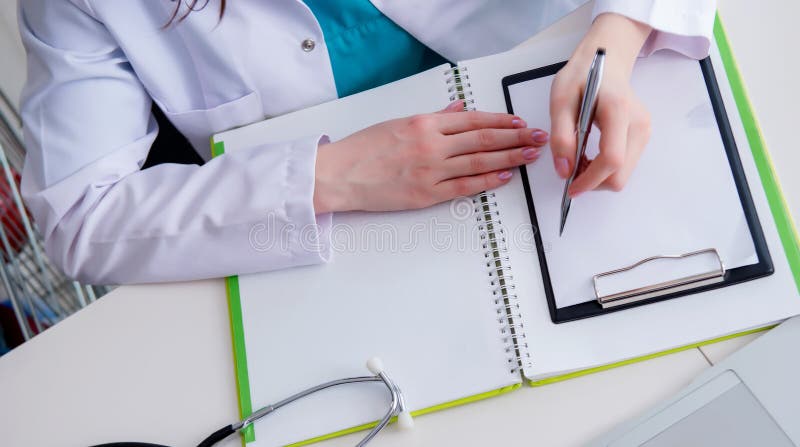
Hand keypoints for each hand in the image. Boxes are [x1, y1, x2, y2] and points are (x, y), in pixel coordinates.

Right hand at [313, 101, 548, 212]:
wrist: (340, 175)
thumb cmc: (364, 149)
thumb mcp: (399, 123)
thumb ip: (432, 118)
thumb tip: (457, 109)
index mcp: (424, 123)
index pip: (473, 120)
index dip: (500, 121)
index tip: (519, 122)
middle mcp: (431, 145)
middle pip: (483, 140)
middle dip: (515, 138)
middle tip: (536, 137)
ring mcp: (430, 171)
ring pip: (479, 162)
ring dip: (509, 159)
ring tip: (529, 156)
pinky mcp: (426, 194)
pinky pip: (464, 187)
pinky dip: (486, 181)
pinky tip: (503, 177)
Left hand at [550, 13, 652, 196]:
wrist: (606, 60)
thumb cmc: (582, 76)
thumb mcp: (561, 100)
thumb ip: (561, 136)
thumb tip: (564, 170)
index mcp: (619, 110)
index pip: (612, 159)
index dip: (590, 180)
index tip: (570, 187)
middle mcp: (639, 124)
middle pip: (620, 175)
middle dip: (593, 181)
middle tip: (570, 170)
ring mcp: (644, 131)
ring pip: (623, 175)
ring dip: (598, 176)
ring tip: (578, 159)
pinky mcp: (642, 136)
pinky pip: (624, 166)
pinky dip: (604, 169)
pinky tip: (590, 155)